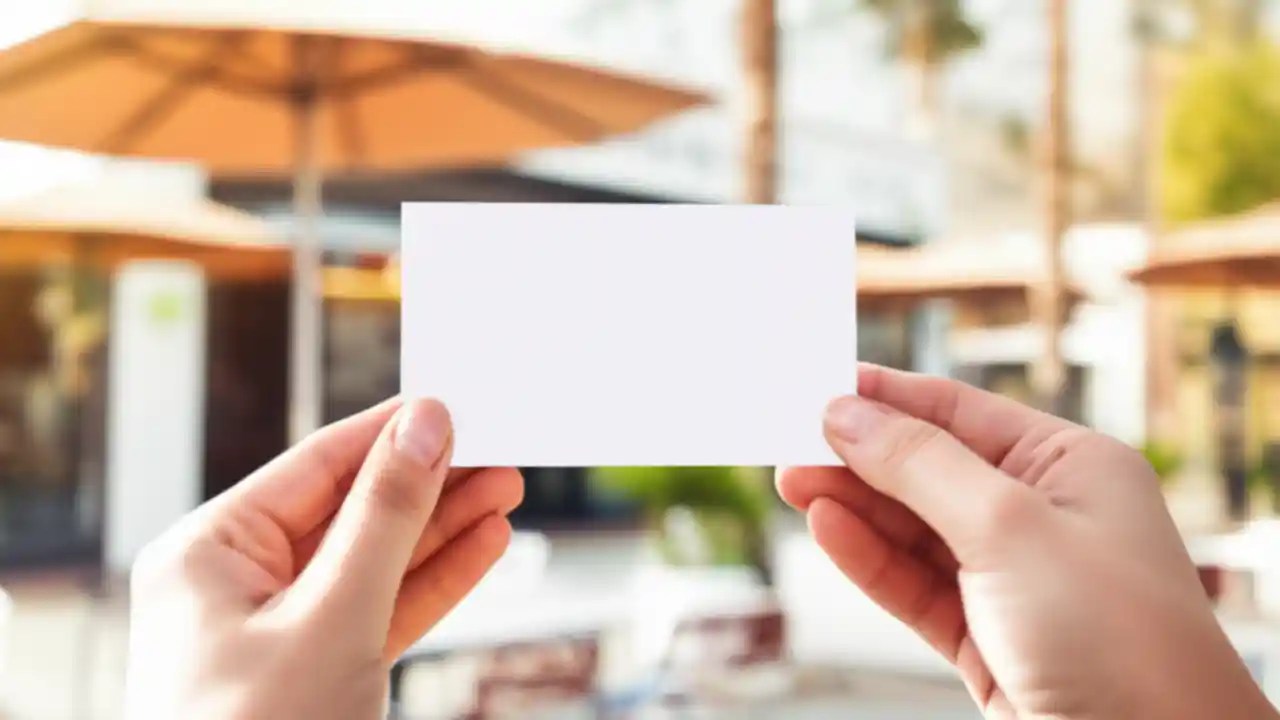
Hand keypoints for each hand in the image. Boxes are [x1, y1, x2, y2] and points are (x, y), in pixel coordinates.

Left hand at [125, 399, 522, 719]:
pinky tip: (483, 546)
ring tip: (508, 489)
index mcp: (208, 553)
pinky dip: (435, 581)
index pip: (317, 466)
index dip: (392, 432)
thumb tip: (425, 427)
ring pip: (377, 559)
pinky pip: (383, 607)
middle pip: (354, 510)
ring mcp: (280, 627)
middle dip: (432, 483)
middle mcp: (240, 582)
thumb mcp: (331, 617)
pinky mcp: (319, 665)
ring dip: (445, 528)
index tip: (456, 405)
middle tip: (500, 449)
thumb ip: (384, 519)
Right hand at [778, 365, 1275, 719]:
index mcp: (1071, 468)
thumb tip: (848, 414)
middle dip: (858, 455)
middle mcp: (1042, 517)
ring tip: (790, 481)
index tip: (817, 385)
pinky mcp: (985, 638)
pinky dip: (867, 558)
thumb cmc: (1119, 637)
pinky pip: (913, 585)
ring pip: (913, 530)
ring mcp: (1011, 581)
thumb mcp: (1010, 527)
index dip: (887, 397)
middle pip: (928, 470)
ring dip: (852, 505)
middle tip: (786, 439)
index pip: (960, 412)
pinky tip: (826, 529)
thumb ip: (920, 466)